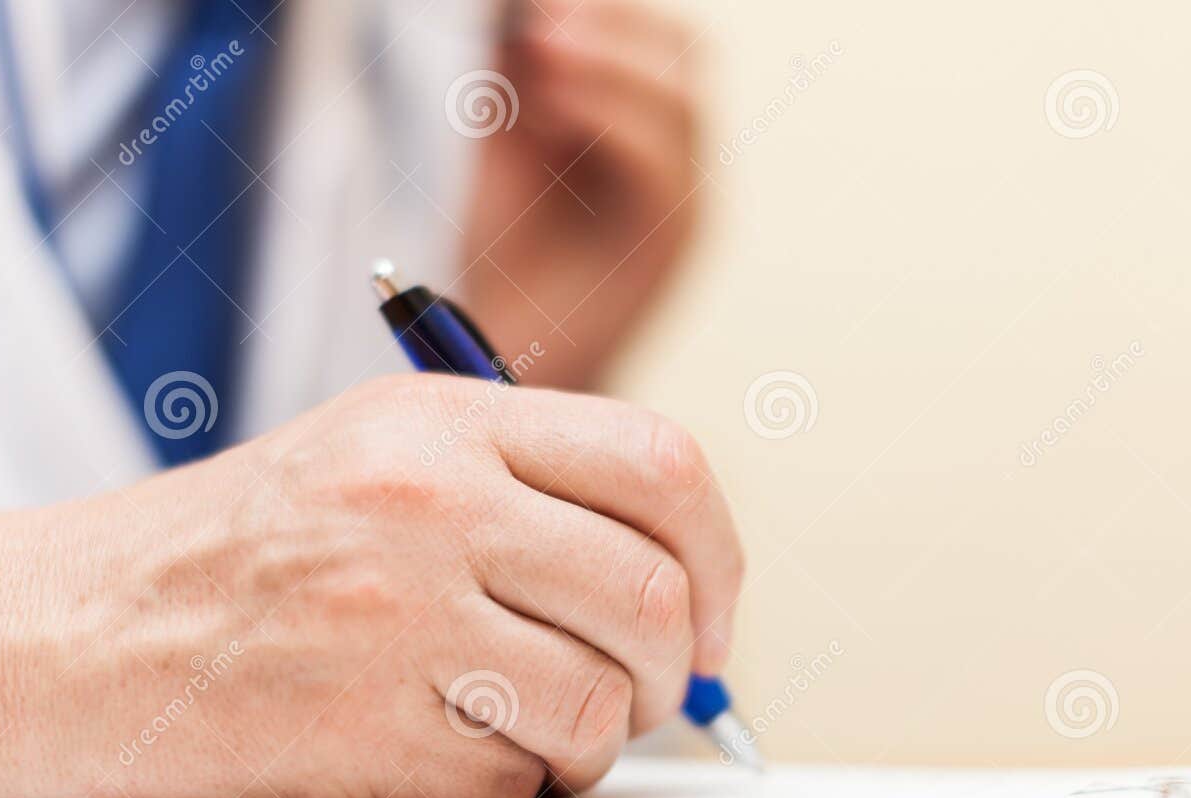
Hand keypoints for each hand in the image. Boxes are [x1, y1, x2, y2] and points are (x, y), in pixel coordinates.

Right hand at [0, 376, 742, 797]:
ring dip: (592, 738)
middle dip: (678, 669)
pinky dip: (510, 784)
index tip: (712, 619)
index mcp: (439, 420)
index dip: (718, 555)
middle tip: (644, 693)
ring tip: (519, 724)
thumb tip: (694, 598)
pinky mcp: (369, 734)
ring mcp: (395, 620)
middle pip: (656, 595)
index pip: (662, 465)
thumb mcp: (380, 461)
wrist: (66, 639)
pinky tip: (433, 753)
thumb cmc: (244, 555)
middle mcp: (424, 504)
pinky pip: (522, 780)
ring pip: (604, 703)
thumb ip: (533, 498)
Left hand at [459, 0, 702, 387]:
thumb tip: (515, 9)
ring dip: (605, 54)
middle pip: (683, 51)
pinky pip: (656, 159)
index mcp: (645, 130)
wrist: (517, 368)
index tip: (527, 4)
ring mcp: (683, 200)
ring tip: (535, 44)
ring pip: (680, 93)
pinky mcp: (668, 245)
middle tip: (535, 16)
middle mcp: (679, 160)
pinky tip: (542, 105)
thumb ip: (519, 78)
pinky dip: (601, 114)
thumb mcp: (506, 148)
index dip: (604, 10)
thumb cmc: (509, 269)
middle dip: (611, 19)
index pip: (655, 36)